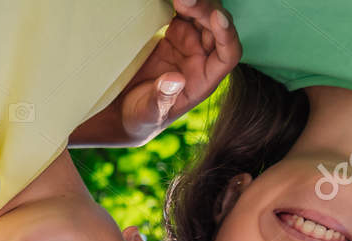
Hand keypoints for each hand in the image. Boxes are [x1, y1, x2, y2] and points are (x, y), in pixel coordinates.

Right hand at [69, 2, 239, 147]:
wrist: (123, 110)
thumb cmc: (140, 118)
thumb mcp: (147, 114)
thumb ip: (161, 99)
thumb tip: (175, 80)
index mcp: (203, 81)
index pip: (227, 55)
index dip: (227, 35)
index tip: (215, 17)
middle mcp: (202, 60)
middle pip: (216, 28)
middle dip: (205, 10)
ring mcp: (190, 45)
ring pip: (203, 16)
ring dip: (194, 3)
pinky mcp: (175, 34)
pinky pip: (185, 13)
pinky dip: (180, 4)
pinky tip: (171, 0)